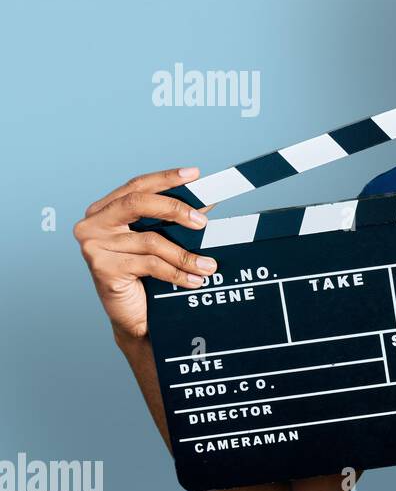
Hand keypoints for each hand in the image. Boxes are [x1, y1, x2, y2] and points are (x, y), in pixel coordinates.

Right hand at [74, 167, 218, 339]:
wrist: (134, 316)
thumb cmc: (145, 275)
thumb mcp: (159, 240)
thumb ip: (175, 219)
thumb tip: (206, 199)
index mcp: (104, 210)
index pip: (137, 186)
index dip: (166, 178)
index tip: (194, 174)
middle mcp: (92, 224)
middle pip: (137, 203)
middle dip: (175, 208)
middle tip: (203, 222)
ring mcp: (94, 246)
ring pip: (150, 240)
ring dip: (185, 254)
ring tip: (208, 266)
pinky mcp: (102, 268)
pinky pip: (150, 264)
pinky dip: (177, 272)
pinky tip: (194, 280)